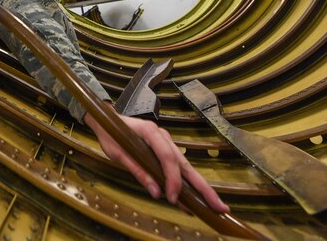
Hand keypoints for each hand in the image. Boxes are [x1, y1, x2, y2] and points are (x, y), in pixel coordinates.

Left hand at [84, 112, 228, 212]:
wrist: (107, 120)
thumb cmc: (111, 135)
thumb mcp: (118, 154)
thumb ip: (137, 170)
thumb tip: (156, 192)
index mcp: (150, 132)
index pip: (167, 157)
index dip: (173, 179)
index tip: (172, 198)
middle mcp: (163, 136)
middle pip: (185, 163)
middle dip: (202, 187)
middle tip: (219, 206)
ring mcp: (167, 142)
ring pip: (186, 167)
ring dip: (199, 187)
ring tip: (212, 206)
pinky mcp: (166, 149)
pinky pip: (179, 167)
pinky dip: (186, 183)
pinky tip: (193, 198)